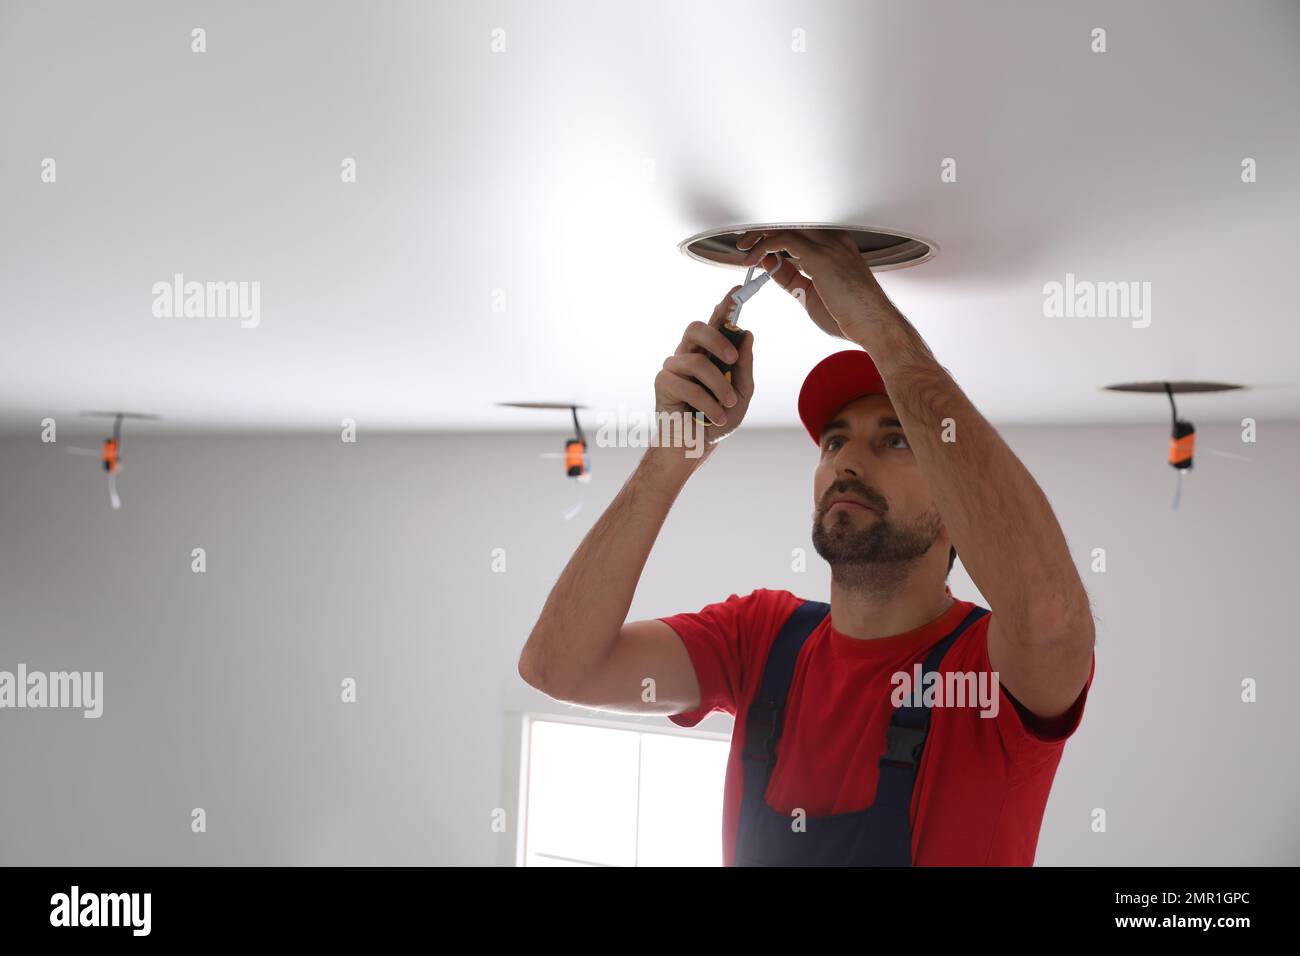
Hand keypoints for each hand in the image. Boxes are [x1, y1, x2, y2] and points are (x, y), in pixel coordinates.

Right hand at [654, 285, 754, 447]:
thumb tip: (747, 334)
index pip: (715, 323)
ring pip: (697, 361)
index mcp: (708, 353)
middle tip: (732, 359)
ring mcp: (673, 366)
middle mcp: (689, 354)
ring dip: (718, 386)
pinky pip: (687, 384)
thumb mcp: (741, 394)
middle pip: (697, 327)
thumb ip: (744, 366)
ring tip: (727, 406)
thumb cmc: (717, 419)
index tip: (737, 289)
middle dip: (717, 338)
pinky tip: (716, 416)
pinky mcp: (663, 383)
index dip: (724, 305)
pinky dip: (707, 403)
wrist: (695, 447)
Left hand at [735, 229, 894, 342]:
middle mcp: (833, 239)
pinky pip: (783, 240)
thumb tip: (771, 266)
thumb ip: (792, 277)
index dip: (774, 236)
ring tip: (743, 249)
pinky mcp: (820, 256)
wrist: (874, 326)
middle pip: (791, 222)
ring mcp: (829, 245)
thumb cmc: (851, 315)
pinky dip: (763, 247)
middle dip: (763, 230)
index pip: (799, 231)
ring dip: (759, 235)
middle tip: (744, 243)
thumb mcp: (811, 293)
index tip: (755, 247)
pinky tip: (754, 259)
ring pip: (785, 225)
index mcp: (836, 246)